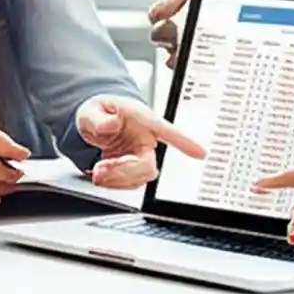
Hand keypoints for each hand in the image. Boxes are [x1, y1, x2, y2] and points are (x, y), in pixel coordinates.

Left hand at [77, 95, 206, 187]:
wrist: (96, 122)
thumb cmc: (101, 112)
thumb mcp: (93, 110)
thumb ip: (99, 118)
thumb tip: (109, 125)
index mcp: (143, 121)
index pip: (168, 131)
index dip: (185, 143)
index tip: (201, 153)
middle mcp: (147, 141)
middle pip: (148, 165)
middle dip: (125, 172)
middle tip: (101, 170)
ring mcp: (141, 157)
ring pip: (140, 178)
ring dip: (117, 180)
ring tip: (98, 172)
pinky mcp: (132, 170)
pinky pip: (130, 183)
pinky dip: (113, 183)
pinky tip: (102, 175)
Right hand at [148, 0, 293, 67]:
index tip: (162, 12)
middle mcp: (202, 1)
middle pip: (174, 15)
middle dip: (165, 28)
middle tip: (165, 38)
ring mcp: (207, 24)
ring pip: (181, 37)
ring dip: (175, 47)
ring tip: (177, 57)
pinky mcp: (216, 45)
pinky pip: (196, 55)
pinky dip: (189, 62)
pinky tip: (188, 67)